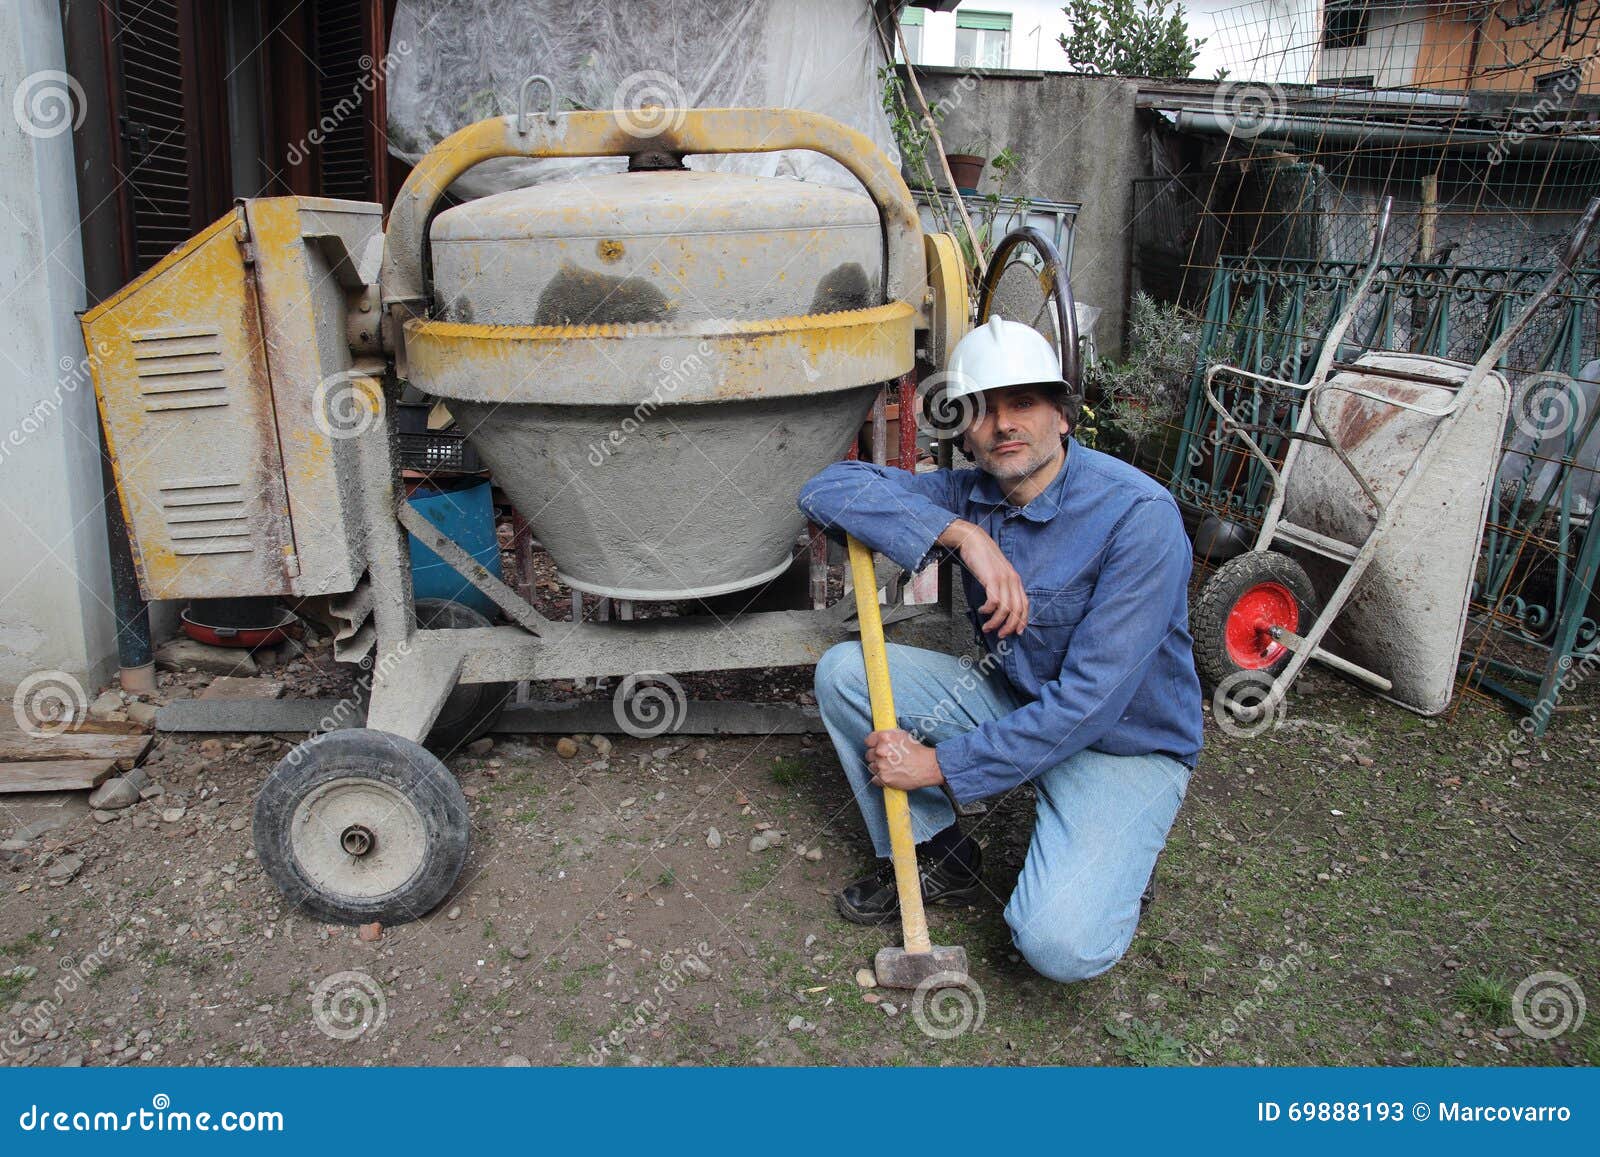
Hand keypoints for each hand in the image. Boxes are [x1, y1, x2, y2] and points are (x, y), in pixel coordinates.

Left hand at [865, 729, 944, 790]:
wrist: (927, 767)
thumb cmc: (917, 751)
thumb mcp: (903, 735)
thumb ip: (888, 735)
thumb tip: (879, 738)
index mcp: (885, 738)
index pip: (868, 741)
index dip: (873, 745)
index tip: (877, 748)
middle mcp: (881, 751)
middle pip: (868, 754)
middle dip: (876, 757)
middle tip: (888, 759)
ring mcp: (881, 765)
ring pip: (871, 767)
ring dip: (879, 768)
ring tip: (891, 768)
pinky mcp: (884, 778)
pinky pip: (875, 779)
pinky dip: (881, 779)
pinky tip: (891, 775)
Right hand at [939, 519, 1027, 637]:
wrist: (974, 541)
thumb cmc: (983, 558)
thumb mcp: (997, 573)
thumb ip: (1002, 587)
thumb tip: (1000, 606)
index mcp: (1016, 580)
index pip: (1025, 605)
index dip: (1022, 621)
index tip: (1017, 632)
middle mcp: (1013, 580)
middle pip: (1017, 610)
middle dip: (1010, 626)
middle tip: (1001, 635)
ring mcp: (1003, 579)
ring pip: (1006, 609)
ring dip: (996, 622)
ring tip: (987, 627)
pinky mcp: (992, 578)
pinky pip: (994, 601)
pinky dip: (988, 610)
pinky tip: (982, 610)